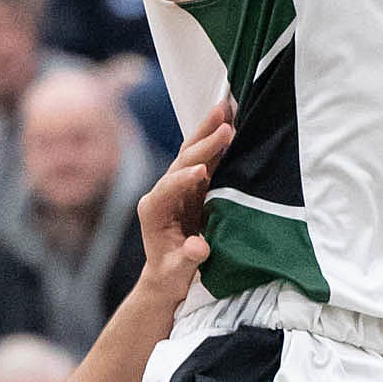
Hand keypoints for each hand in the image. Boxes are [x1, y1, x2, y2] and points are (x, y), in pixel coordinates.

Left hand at [135, 109, 232, 304]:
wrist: (169, 274)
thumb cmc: (171, 275)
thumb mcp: (177, 272)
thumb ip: (188, 258)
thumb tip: (199, 247)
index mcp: (152, 209)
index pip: (167, 188)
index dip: (183, 179)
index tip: (202, 171)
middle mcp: (163, 191)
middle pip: (181, 161)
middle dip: (203, 143)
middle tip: (226, 126)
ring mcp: (178, 185)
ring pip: (193, 152)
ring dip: (209, 131)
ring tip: (226, 107)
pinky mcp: (194, 185)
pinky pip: (206, 158)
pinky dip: (217, 141)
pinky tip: (230, 121)